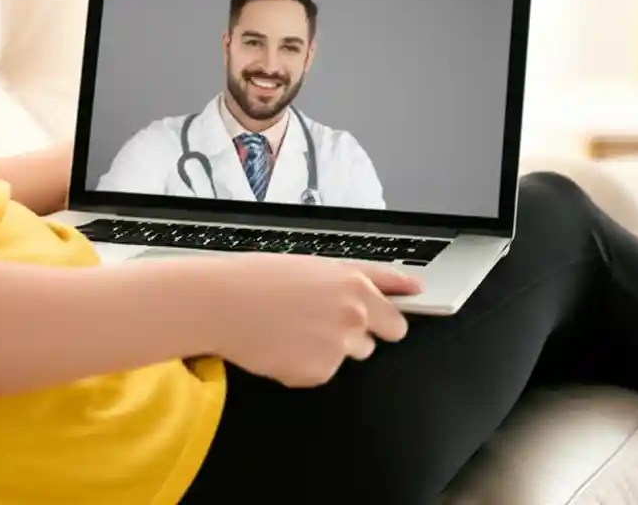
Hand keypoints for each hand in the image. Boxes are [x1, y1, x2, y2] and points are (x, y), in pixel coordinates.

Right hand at [207, 254, 421, 387]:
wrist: (222, 304)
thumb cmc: (259, 279)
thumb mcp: (314, 265)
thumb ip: (360, 276)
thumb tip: (404, 284)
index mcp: (354, 283)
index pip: (396, 302)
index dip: (400, 306)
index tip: (416, 301)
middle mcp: (354, 314)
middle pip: (390, 333)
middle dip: (371, 329)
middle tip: (334, 322)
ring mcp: (338, 345)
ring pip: (354, 353)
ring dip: (335, 347)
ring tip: (296, 328)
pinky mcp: (319, 372)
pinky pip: (323, 373)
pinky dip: (306, 365)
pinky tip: (282, 346)